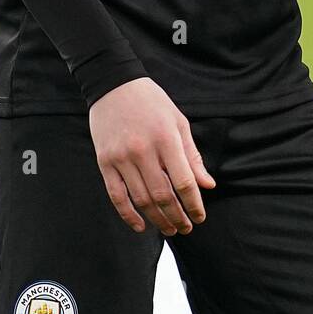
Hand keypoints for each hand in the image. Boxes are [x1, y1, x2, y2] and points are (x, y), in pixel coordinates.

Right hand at [89, 77, 215, 236]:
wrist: (113, 84)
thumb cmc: (152, 102)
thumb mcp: (178, 122)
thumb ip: (192, 155)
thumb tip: (207, 185)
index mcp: (166, 138)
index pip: (184, 182)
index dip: (193, 205)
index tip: (199, 217)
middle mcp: (143, 150)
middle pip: (163, 196)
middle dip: (177, 217)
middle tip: (185, 228)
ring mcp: (122, 157)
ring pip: (142, 199)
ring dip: (157, 220)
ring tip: (169, 229)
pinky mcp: (105, 162)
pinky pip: (117, 196)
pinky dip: (128, 215)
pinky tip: (140, 226)